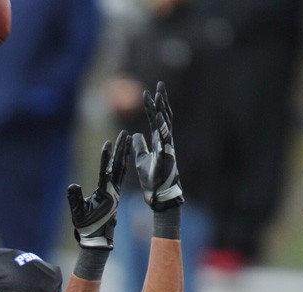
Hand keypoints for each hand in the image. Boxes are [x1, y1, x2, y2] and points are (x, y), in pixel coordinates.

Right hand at [67, 130, 128, 249]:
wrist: (99, 238)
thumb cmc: (87, 226)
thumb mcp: (78, 214)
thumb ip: (74, 199)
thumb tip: (73, 185)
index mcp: (105, 194)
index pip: (105, 172)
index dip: (106, 158)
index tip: (108, 144)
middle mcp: (114, 190)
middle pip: (118, 166)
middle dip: (121, 149)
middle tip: (124, 133)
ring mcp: (116, 191)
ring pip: (121, 168)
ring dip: (124, 153)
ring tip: (126, 139)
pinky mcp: (115, 192)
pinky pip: (120, 174)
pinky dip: (122, 163)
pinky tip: (123, 156)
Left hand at [134, 81, 183, 211]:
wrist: (158, 194)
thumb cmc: (152, 179)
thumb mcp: (141, 159)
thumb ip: (140, 146)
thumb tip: (135, 135)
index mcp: (158, 141)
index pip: (154, 119)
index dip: (151, 106)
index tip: (147, 92)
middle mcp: (164, 141)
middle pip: (163, 117)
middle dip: (161, 101)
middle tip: (160, 84)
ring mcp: (167, 147)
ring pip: (165, 124)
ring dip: (162, 109)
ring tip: (159, 95)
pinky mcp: (166, 155)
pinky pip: (164, 138)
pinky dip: (161, 126)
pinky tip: (158, 116)